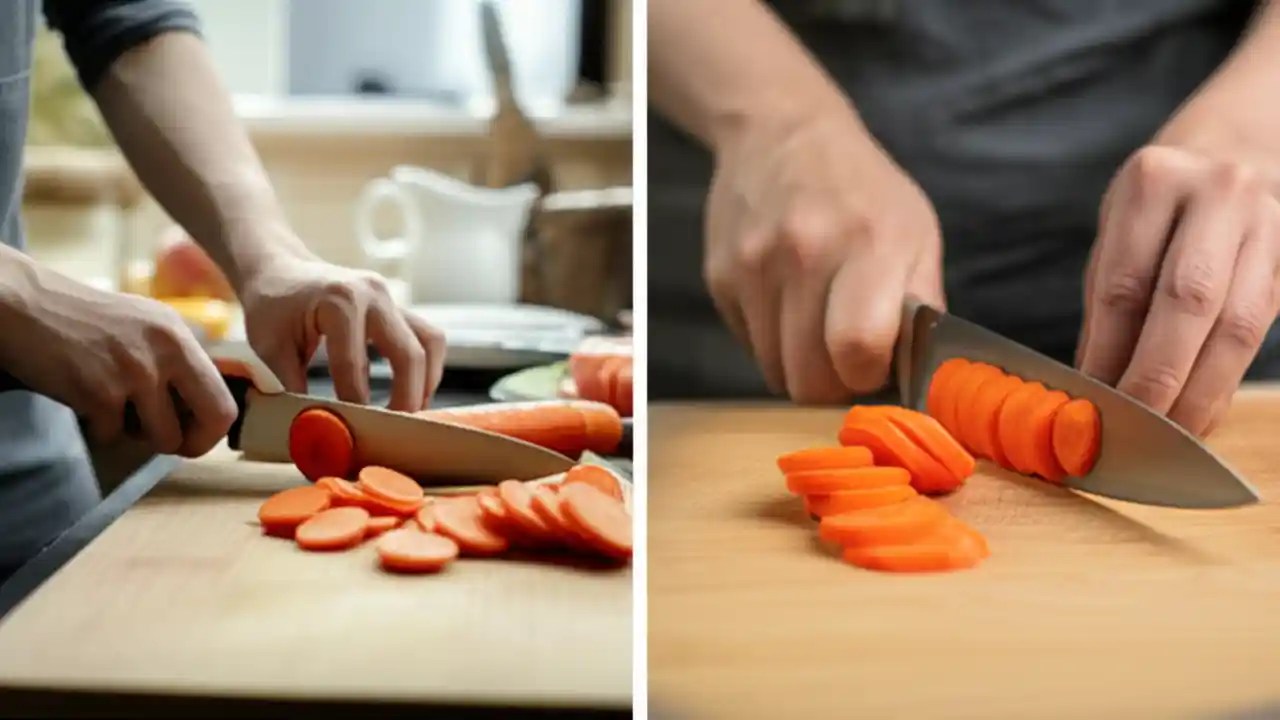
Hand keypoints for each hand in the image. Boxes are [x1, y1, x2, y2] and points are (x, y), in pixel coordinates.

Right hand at [0, 254, 235, 455]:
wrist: (23, 305)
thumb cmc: (84, 321)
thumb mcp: (145, 326)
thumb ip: (175, 360)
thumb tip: (201, 409)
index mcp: (180, 336)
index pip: (224, 399)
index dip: (212, 429)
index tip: (193, 436)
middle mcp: (167, 351)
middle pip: (212, 421)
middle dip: (191, 443)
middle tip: (168, 443)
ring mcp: (135, 372)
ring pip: (162, 438)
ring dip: (138, 435)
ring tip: (116, 409)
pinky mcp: (100, 391)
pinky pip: (113, 436)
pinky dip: (98, 428)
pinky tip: (83, 399)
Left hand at [240, 253, 445, 411]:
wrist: (280, 267)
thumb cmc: (271, 305)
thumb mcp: (271, 347)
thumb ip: (293, 386)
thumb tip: (314, 430)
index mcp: (339, 301)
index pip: (354, 366)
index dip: (354, 405)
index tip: (352, 433)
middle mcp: (373, 295)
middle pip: (409, 355)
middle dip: (406, 399)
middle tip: (394, 430)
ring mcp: (391, 297)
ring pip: (430, 343)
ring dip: (427, 382)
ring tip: (410, 412)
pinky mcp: (398, 305)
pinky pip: (427, 336)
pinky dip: (425, 366)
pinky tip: (411, 390)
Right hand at [704, 105, 945, 402]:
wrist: (780, 131)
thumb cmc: (860, 189)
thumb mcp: (915, 231)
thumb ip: (922, 304)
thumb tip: (924, 374)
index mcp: (868, 243)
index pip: (857, 348)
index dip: (866, 375)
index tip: (873, 365)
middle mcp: (804, 253)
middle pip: (808, 379)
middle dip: (832, 383)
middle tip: (846, 358)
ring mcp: (754, 266)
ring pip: (774, 372)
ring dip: (799, 364)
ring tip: (817, 326)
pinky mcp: (720, 277)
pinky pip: (748, 345)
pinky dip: (771, 339)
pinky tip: (786, 301)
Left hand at [1078, 145, 1279, 435]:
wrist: (1233, 154)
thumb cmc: (1157, 211)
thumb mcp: (1116, 236)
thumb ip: (1107, 306)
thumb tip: (1092, 388)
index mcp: (1154, 181)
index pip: (1127, 282)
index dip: (1109, 352)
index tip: (1091, 402)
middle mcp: (1218, 193)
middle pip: (1188, 301)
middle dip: (1159, 376)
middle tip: (1131, 428)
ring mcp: (1267, 221)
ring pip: (1237, 324)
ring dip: (1199, 391)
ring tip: (1167, 435)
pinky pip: (1261, 332)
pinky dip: (1224, 382)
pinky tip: (1200, 415)